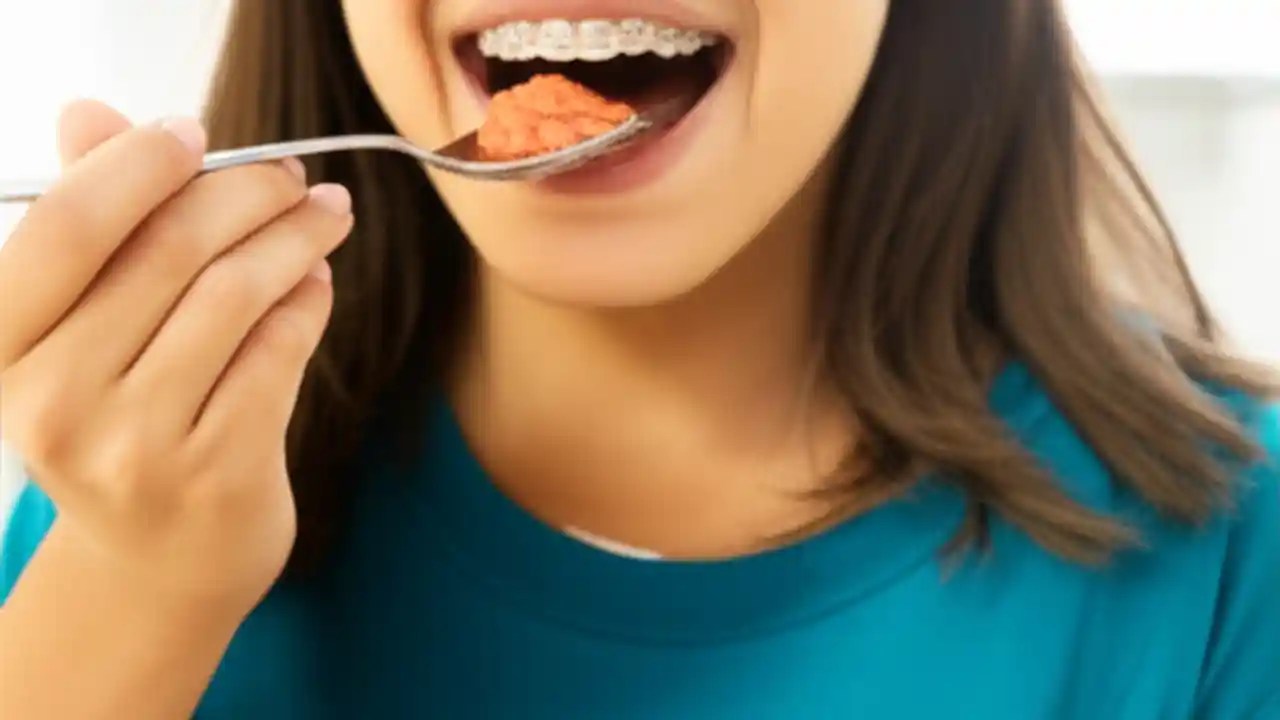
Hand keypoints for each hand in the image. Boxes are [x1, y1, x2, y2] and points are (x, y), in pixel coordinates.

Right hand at [0, 100, 350, 608]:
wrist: (159, 562)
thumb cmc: (120, 422)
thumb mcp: (79, 333)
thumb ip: (90, 226)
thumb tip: (89, 112)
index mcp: (0, 352)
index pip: (66, 229)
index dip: (136, 165)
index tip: (194, 133)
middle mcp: (56, 402)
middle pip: (170, 249)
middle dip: (246, 192)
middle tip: (291, 176)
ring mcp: (138, 445)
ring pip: (236, 293)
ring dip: (295, 237)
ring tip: (325, 215)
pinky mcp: (218, 471)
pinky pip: (280, 348)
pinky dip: (308, 299)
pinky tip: (318, 279)